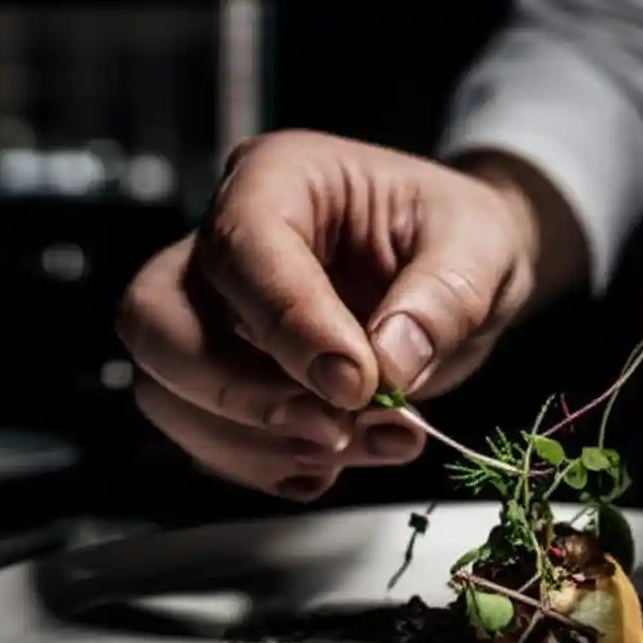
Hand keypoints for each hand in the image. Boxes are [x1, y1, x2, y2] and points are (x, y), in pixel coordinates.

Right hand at [117, 131, 584, 499]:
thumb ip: (445, 298)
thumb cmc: (462, 238)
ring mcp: (213, 310)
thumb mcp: (484, 248)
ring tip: (363, 445)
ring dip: (258, 441)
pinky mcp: (224, 373)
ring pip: (166, 388)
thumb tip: (392, 361)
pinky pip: (202, 433)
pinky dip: (264, 464)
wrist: (464, 273)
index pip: (245, 249)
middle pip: (158, 320)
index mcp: (280, 177)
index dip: (291, 325)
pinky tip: (332, 465)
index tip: (358, 383)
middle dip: (241, 392)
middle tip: (335, 428)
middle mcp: (226, 238)